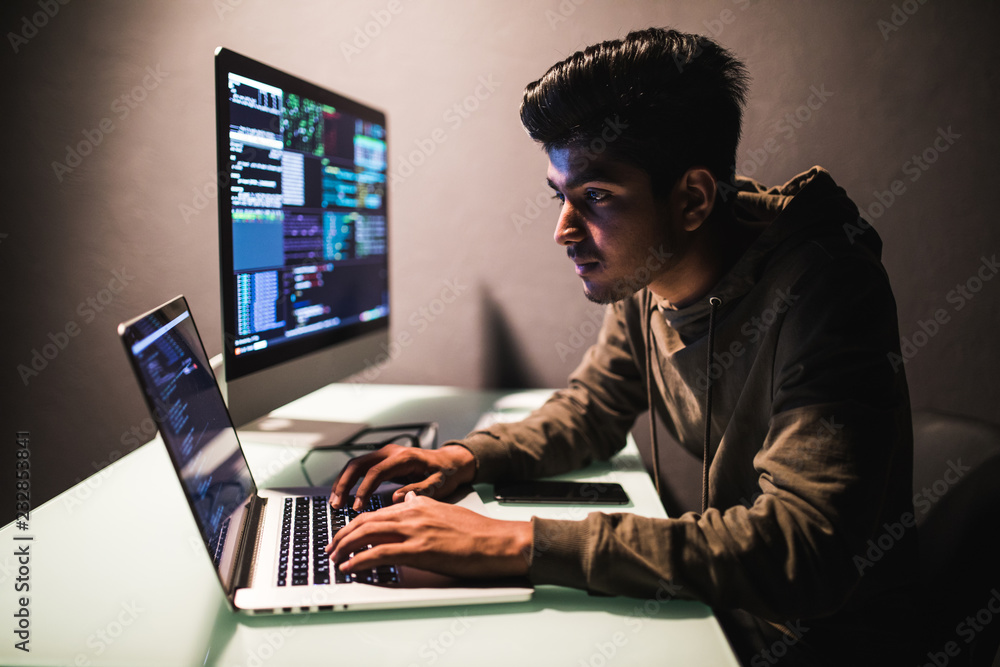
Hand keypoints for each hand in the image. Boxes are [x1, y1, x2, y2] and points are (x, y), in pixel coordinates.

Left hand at [325, 492, 532, 577]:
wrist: (496, 541)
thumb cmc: (476, 531)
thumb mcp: (445, 508)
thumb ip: (423, 503)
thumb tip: (407, 496)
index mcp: (418, 503)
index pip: (376, 512)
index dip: (355, 524)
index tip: (344, 535)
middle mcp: (412, 512)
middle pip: (365, 521)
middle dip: (343, 535)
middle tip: (331, 547)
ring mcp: (414, 531)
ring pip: (367, 534)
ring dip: (345, 547)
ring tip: (334, 558)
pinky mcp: (418, 550)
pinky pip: (379, 554)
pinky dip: (359, 561)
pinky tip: (349, 567)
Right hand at [329, 444, 475, 509]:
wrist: (451, 461)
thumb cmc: (446, 473)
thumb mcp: (438, 484)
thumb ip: (418, 490)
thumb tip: (395, 498)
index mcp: (404, 457)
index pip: (375, 472)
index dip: (363, 490)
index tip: (357, 507)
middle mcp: (391, 452)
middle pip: (358, 464)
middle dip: (344, 484)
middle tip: (336, 504)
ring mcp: (386, 454)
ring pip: (356, 465)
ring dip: (343, 482)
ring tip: (335, 502)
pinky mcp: (384, 461)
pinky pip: (361, 469)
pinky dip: (350, 481)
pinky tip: (345, 496)